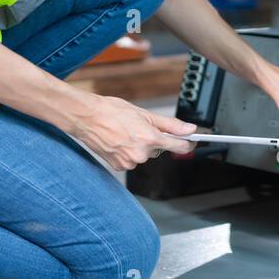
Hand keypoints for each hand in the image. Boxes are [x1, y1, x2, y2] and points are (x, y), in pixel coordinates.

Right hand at [67, 94, 196, 171]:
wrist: (87, 117)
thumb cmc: (112, 111)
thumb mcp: (145, 114)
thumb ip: (170, 125)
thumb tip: (189, 129)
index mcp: (150, 139)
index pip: (179, 146)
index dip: (187, 143)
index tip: (192, 141)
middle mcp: (141, 154)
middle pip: (158, 150)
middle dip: (153, 140)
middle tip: (139, 127)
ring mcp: (129, 162)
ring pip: (144, 155)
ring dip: (140, 146)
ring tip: (125, 132)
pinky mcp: (119, 167)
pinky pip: (131, 160)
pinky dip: (128, 152)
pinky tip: (119, 141)